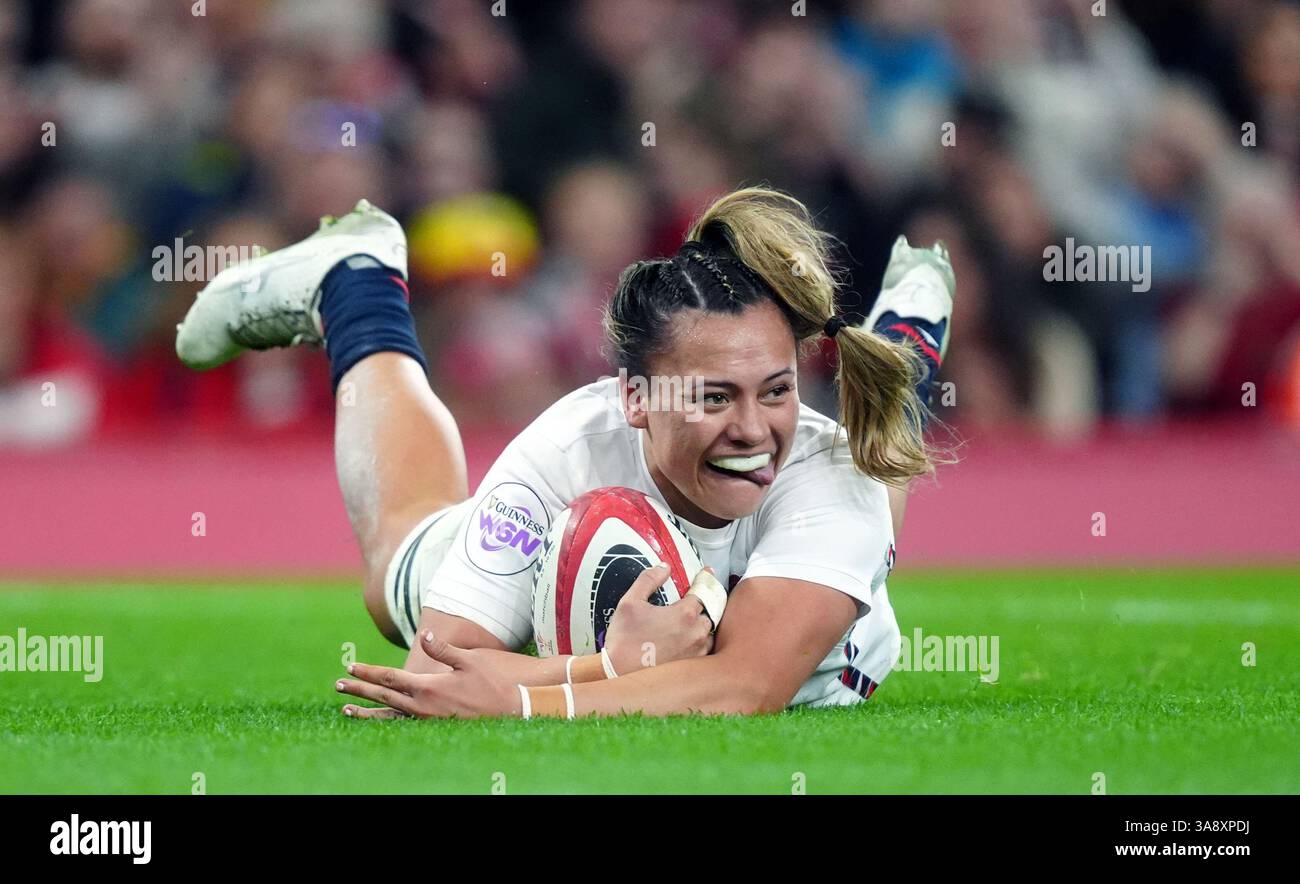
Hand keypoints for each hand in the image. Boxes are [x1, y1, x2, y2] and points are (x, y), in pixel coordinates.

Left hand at [336, 630, 520, 718]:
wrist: (509, 711)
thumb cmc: (490, 684)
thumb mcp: (469, 662)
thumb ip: (444, 650)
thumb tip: (424, 636)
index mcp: (427, 688)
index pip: (389, 678)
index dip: (368, 672)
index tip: (350, 667)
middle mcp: (421, 706)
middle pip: (382, 696)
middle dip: (359, 689)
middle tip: (337, 684)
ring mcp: (426, 718)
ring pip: (388, 714)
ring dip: (366, 710)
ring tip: (345, 709)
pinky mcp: (432, 724)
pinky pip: (401, 722)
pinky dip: (384, 720)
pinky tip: (378, 718)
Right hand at [603, 564, 713, 674]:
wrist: (619, 674)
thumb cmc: (624, 640)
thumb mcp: (630, 602)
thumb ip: (648, 580)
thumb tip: (663, 568)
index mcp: (685, 614)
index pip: (704, 590)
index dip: (705, 579)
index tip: (707, 573)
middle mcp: (696, 633)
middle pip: (708, 611)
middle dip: (701, 605)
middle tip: (689, 603)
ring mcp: (696, 651)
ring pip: (708, 632)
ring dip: (701, 625)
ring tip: (686, 624)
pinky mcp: (693, 667)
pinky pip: (704, 650)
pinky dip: (699, 642)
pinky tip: (685, 642)